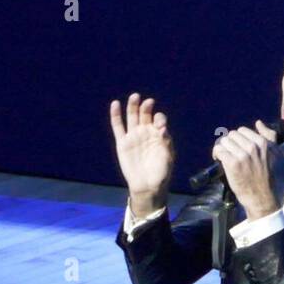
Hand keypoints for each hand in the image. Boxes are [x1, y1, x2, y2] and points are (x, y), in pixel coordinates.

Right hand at [109, 93, 173, 214]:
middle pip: (145, 115)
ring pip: (132, 117)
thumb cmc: (161, 172)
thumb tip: (162, 128)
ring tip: (135, 96)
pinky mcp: (122, 143)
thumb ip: (165, 142)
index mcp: (158, 135)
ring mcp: (133, 136)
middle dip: (147, 107)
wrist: (148, 186)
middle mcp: (146, 133)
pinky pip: (117, 127)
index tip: (160, 124)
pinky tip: (115, 104)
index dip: (159, 118)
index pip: (158, 120)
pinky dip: (116, 115)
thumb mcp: (167, 157)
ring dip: (133, 106)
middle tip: (149, 102)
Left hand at [212, 121, 279, 220]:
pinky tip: (218, 160)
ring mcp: (242, 155)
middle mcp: (252, 147)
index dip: (237, 139)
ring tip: (224, 157)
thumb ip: (268, 136)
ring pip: (223, 141)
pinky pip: (219, 150)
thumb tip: (258, 123)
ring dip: (222, 149)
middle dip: (229, 143)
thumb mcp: (273, 154)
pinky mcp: (232, 163)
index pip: (242, 130)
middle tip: (229, 154)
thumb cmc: (265, 176)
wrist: (260, 196)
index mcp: (262, 143)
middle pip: (231, 135)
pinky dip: (216, 155)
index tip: (237, 148)